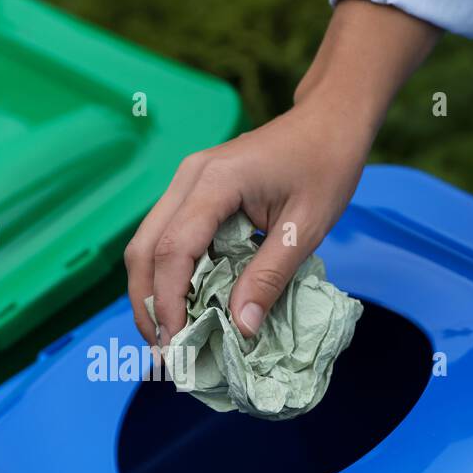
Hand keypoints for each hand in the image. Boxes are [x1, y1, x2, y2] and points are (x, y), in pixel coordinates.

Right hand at [125, 0, 439, 345]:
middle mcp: (187, 179)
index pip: (173, 251)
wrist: (328, 119)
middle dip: (148, 305)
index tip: (177, 345)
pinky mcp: (190, 192)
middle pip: (143, 249)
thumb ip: (270, 276)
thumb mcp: (308, 226)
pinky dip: (165, 276)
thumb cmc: (326, 165)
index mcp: (215, 183)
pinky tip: (181, 306)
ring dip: (151, 293)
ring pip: (145, 245)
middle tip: (164, 352)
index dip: (169, 303)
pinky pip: (164, 238)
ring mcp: (184, 183)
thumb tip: (240, 329)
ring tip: (168, 337)